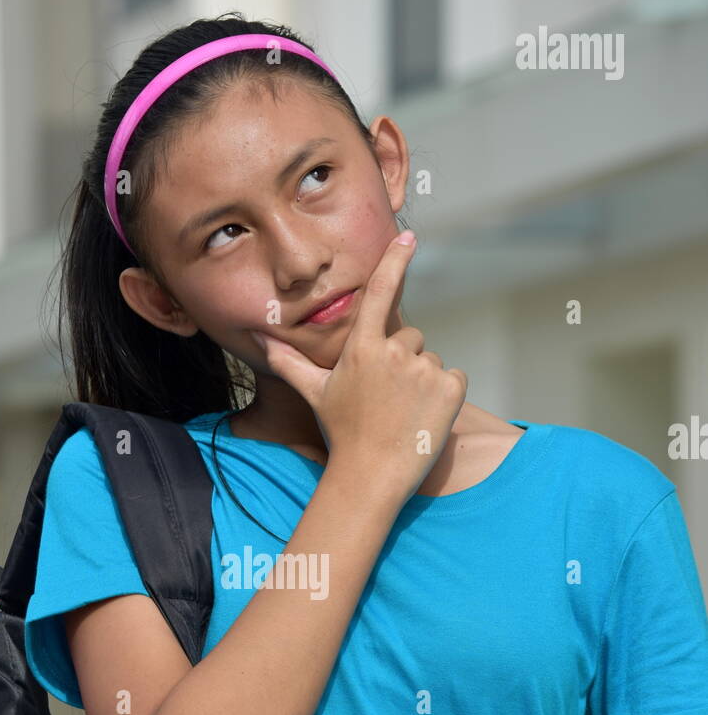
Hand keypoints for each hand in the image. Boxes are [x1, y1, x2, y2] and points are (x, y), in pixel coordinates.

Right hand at [250, 232, 467, 510]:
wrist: (372, 476)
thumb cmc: (342, 434)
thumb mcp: (315, 394)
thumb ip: (289, 362)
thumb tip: (260, 340)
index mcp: (361, 347)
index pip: (380, 292)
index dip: (395, 261)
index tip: (409, 238)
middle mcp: (394, 351)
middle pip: (410, 338)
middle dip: (403, 362)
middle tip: (387, 399)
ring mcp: (424, 368)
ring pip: (431, 361)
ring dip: (423, 382)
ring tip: (404, 413)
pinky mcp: (450, 387)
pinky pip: (454, 378)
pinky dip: (445, 396)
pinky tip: (424, 418)